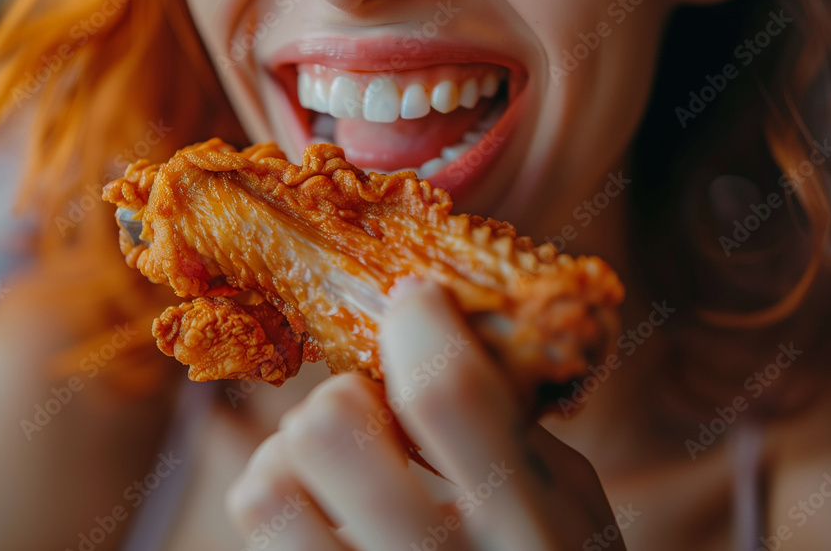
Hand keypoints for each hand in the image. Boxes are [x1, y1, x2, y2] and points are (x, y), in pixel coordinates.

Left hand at [226, 279, 625, 549]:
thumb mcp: (569, 504)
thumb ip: (514, 422)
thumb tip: (441, 321)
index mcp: (531, 534)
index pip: (447, 396)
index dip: (420, 327)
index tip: (414, 304)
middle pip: (329, 428)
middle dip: (349, 398)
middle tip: (372, 416)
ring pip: (266, 489)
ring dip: (292, 455)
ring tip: (329, 471)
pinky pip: (261, 536)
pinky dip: (285, 505)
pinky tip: (323, 518)